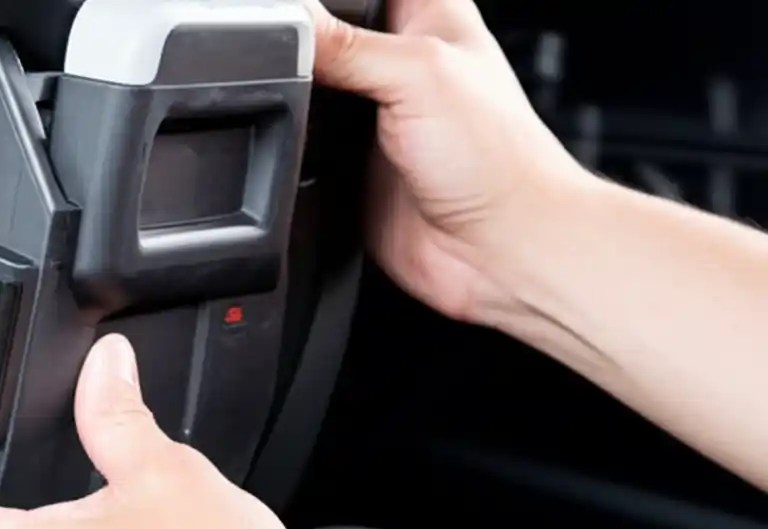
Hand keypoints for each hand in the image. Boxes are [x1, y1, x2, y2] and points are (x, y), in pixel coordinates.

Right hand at [308, 0, 589, 322]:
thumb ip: (347, 46)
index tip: (298, 11)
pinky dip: (288, 149)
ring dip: (291, 99)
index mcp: (426, 13)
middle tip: (291, 57)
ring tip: (287, 101)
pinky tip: (290, 148)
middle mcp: (397, 61)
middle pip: (323, 32)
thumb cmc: (498, 160)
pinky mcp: (348, 165)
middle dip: (298, 43)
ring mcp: (370, 116)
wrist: (499, 251)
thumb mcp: (417, 75)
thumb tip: (284, 25)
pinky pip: (300, 146)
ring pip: (306, 90)